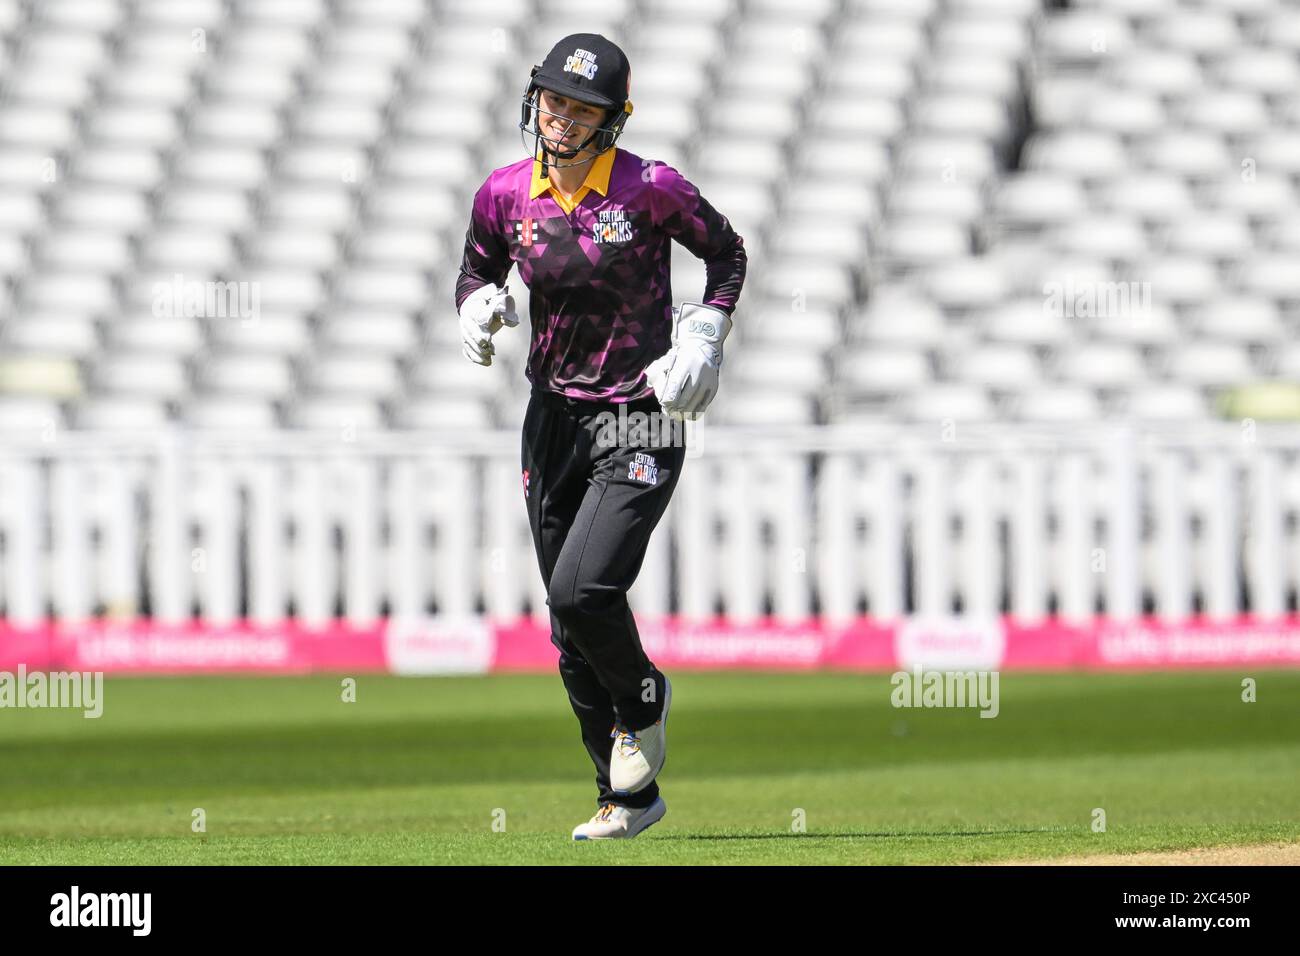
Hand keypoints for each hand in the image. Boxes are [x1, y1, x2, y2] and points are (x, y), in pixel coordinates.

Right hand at [459, 283, 518, 365]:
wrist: (476, 305)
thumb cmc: (491, 304)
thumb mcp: (499, 302)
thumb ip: (504, 310)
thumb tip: (509, 320)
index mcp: (474, 308)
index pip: (476, 317)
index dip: (482, 329)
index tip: (488, 339)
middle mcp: (466, 320)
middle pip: (469, 333)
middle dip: (479, 343)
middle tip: (490, 351)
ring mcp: (464, 331)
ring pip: (467, 343)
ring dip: (478, 353)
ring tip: (489, 360)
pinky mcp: (466, 340)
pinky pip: (467, 350)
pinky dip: (474, 357)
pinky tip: (486, 362)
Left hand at [642, 302, 731, 420]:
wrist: (703, 346)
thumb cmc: (680, 356)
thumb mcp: (669, 359)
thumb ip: (659, 370)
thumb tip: (651, 383)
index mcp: (684, 366)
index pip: (674, 389)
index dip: (667, 400)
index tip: (663, 403)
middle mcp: (697, 374)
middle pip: (683, 400)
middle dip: (674, 409)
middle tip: (668, 412)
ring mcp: (707, 381)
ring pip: (693, 405)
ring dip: (683, 412)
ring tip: (677, 414)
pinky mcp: (714, 387)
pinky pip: (703, 405)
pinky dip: (694, 412)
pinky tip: (688, 414)